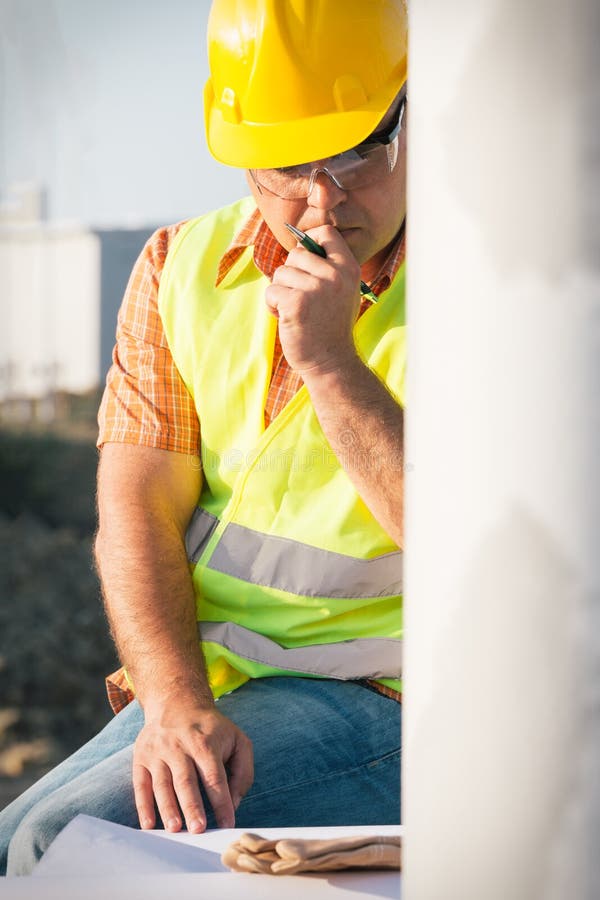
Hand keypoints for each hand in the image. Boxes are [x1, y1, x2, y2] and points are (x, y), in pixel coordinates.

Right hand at [132, 701, 253, 832]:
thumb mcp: (238, 740)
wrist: (177, 703)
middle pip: (186, 781)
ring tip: (175, 830)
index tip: (227, 825)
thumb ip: (243, 771)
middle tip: (199, 830)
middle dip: (192, 807)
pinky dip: (143, 806)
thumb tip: (234, 803)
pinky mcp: (141, 757)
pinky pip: (140, 784)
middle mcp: (179, 746)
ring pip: (162, 784)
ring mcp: (158, 751)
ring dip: (168, 809)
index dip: (221, 802)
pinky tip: (149, 824)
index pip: (214, 777)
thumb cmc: (212, 730)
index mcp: (205, 742)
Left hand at [265, 225, 361, 375]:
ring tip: (296, 310)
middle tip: (301, 297)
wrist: (330, 361)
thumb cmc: (331, 325)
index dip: (310, 240)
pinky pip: (271, 291)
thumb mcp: (342, 290)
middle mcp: (335, 275)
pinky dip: (273, 305)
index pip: (326, 233)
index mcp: (348, 268)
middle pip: (297, 253)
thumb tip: (300, 244)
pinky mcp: (296, 303)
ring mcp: (316, 289)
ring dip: (281, 292)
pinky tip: (287, 319)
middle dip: (291, 273)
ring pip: (281, 273)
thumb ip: (328, 267)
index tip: (305, 259)